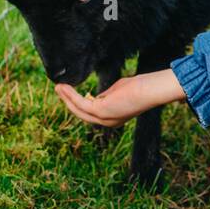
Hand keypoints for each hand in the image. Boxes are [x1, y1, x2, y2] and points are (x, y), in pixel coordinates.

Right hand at [54, 67, 185, 126]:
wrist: (152, 89)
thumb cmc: (140, 87)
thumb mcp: (119, 92)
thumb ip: (107, 96)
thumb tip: (95, 97)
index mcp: (113, 118)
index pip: (91, 113)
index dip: (78, 103)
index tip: (68, 92)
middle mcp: (108, 122)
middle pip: (82, 113)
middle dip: (68, 101)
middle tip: (58, 89)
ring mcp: (105, 118)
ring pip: (79, 109)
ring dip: (66, 98)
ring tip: (57, 86)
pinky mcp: (102, 111)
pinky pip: (81, 103)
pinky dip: (71, 95)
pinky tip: (65, 87)